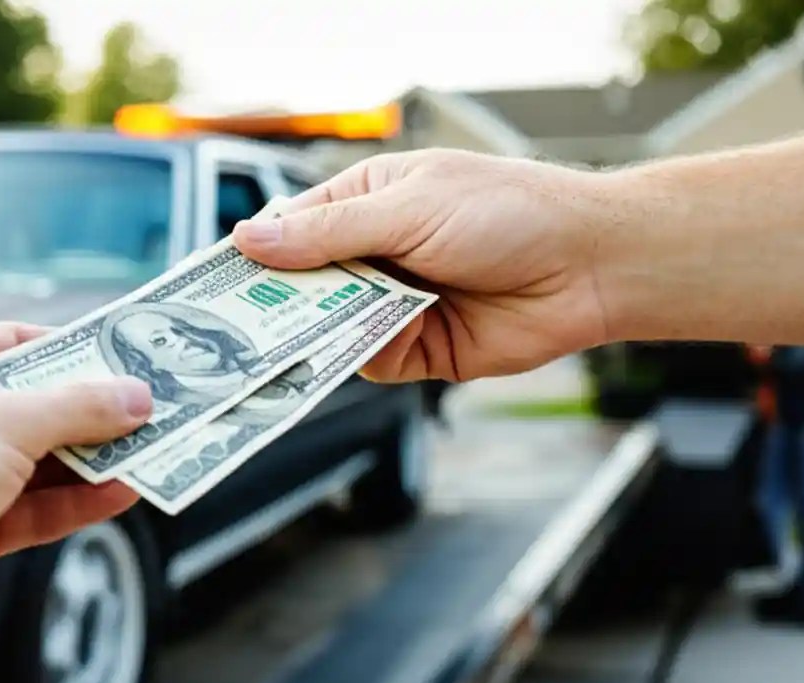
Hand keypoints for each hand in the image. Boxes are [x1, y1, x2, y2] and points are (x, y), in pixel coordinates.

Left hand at [0, 322, 152, 682]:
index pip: (16, 345)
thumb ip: (75, 409)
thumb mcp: (3, 423)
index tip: (128, 357)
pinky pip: (37, 509)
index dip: (73, 351)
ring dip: (96, 460)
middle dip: (95, 413)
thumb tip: (134, 396)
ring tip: (155, 451)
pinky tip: (122, 493)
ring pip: (43, 462)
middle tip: (156, 409)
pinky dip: (79, 502)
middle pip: (37, 407)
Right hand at [234, 150, 612, 381]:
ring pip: (328, 328)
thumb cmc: (507, 212)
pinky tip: (358, 350)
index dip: (253, 256)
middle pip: (301, 286)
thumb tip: (250, 239)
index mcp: (364, 202)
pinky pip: (367, 360)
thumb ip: (328, 233)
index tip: (213, 284)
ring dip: (315, 332)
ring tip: (287, 342)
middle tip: (231, 328)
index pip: (289, 230)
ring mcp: (393, 303)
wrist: (590, 266)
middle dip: (274, 304)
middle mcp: (373, 254)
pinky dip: (358, 357)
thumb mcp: (408, 209)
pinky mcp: (417, 349)